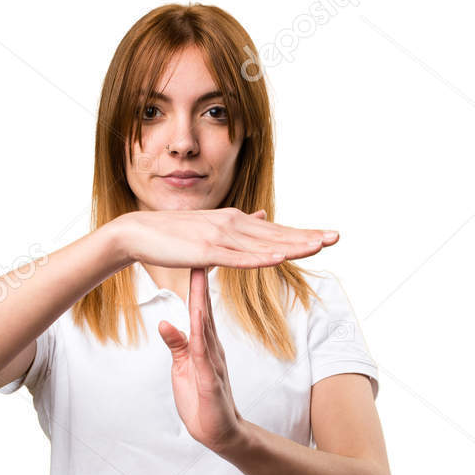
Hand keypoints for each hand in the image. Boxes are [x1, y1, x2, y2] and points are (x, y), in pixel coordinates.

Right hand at [111, 207, 337, 270]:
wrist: (139, 234)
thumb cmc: (176, 234)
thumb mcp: (214, 227)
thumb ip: (241, 225)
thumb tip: (264, 216)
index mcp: (236, 221)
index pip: (277, 231)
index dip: (304, 234)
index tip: (329, 237)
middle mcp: (232, 224)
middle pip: (277, 235)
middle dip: (307, 237)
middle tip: (336, 237)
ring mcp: (219, 237)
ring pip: (263, 245)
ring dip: (291, 245)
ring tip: (318, 247)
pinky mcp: (206, 251)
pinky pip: (238, 257)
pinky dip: (260, 258)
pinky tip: (279, 258)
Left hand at [158, 269, 244, 452]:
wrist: (220, 433)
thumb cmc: (202, 401)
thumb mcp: (183, 368)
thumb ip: (177, 345)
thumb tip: (165, 321)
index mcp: (205, 345)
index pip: (200, 311)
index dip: (196, 286)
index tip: (193, 260)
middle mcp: (212, 349)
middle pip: (205, 311)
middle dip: (201, 284)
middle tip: (200, 254)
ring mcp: (213, 364)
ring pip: (206, 327)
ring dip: (202, 302)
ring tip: (199, 277)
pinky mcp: (210, 381)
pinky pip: (203, 354)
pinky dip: (200, 335)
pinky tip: (197, 319)